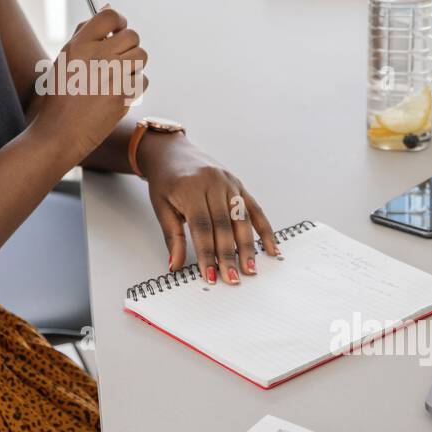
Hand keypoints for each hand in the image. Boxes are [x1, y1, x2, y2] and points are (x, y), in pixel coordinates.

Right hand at [31, 6, 147, 160]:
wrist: (59, 133)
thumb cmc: (60, 97)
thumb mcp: (64, 59)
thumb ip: (85, 33)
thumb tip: (106, 6)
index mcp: (79, 44)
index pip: (111, 16)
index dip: (119, 21)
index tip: (118, 30)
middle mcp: (97, 56)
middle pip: (132, 36)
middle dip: (128, 46)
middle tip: (117, 60)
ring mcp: (112, 76)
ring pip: (141, 57)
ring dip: (133, 66)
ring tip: (116, 78)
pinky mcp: (124, 95)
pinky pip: (142, 80)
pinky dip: (134, 86)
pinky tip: (118, 93)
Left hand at [139, 135, 280, 283]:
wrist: (171, 152)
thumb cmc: (165, 180)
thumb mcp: (161, 207)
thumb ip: (172, 237)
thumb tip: (175, 265)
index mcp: (191, 188)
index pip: (202, 227)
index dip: (207, 253)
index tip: (210, 275)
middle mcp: (213, 183)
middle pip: (224, 225)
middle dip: (229, 255)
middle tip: (232, 278)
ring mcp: (229, 182)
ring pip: (242, 218)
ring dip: (247, 246)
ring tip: (249, 269)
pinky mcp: (239, 184)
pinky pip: (255, 209)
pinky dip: (264, 230)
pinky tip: (270, 248)